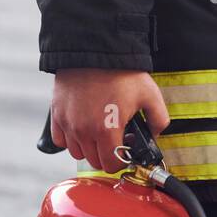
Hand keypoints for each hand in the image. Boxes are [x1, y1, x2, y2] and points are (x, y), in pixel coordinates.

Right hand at [49, 69, 170, 173]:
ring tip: (99, 132)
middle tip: (114, 139)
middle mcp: (84, 131)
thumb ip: (159, 120)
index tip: (124, 150)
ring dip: (89, 148)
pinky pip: (60, 140)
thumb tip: (155, 136)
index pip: (111, 165)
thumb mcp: (150, 95)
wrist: (95, 51)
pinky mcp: (57, 115)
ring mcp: (68, 123)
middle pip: (94, 161)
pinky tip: (82, 127)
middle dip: (106, 155)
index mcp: (107, 130)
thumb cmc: (121, 72)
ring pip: (77, 153)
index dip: (121, 160)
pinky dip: (70, 139)